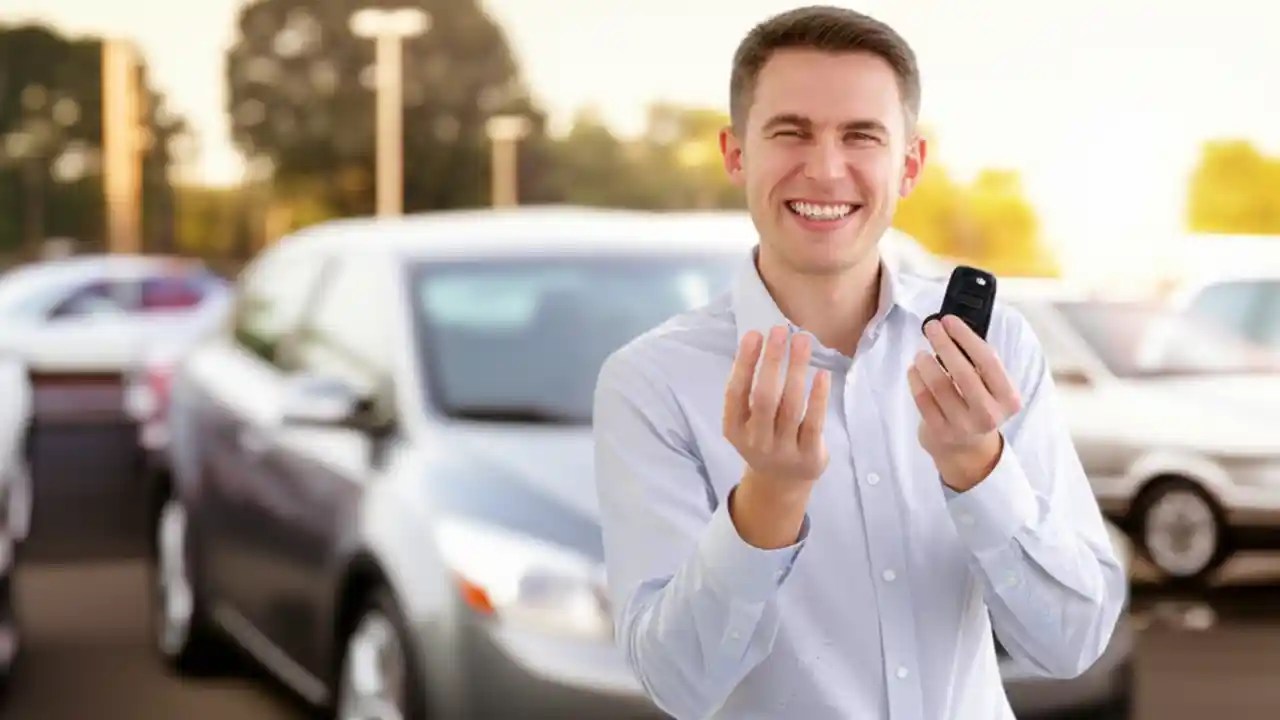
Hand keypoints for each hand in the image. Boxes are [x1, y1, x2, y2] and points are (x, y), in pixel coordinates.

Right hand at [723, 325, 831, 493]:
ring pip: (791, 406)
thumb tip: (761, 342)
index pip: (736, 392)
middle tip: (779, 330)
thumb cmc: (764, 437)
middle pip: (765, 397)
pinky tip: (821, 374)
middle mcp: (756, 441)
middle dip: (772, 361)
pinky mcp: (809, 456)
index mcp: (734, 429)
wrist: (781, 483)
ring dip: (796, 370)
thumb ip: (749, 390)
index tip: (754, 334)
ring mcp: (783, 451)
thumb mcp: (746, 421)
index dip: (744, 362)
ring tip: (802, 341)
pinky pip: (814, 422)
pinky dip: (818, 397)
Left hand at [908, 315, 1022, 490]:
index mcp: (1008, 399)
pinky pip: (922, 399)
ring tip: (921, 352)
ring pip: (939, 385)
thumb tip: (952, 329)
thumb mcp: (991, 389)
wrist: (969, 451)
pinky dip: (915, 379)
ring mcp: (963, 425)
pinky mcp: (939, 432)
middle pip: (962, 372)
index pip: (987, 360)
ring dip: (926, 362)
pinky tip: (914, 369)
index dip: (966, 337)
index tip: (950, 320)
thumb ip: (979, 364)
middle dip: (944, 344)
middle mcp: (988, 414)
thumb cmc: (979, 407)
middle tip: (931, 327)